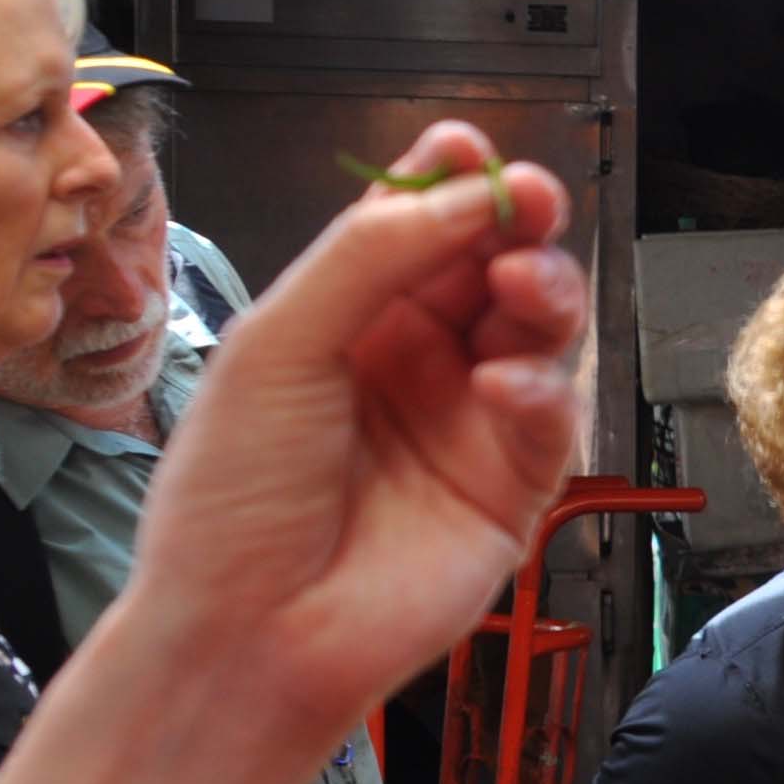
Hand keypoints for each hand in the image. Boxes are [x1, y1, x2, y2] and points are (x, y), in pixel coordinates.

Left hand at [123, 123, 585, 748]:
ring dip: (541, 292)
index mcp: (347, 320)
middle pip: (491, 263)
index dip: (449, 182)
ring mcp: (467, 421)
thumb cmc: (231, 499)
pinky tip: (500, 389)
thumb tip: (464, 192)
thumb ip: (369, 257)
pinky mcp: (514, 488)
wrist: (247, 633)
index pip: (415, 227)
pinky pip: (553, 416)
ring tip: (521, 287)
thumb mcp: (276, 345)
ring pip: (538, 329)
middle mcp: (414, 362)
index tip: (470, 150)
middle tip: (528, 200)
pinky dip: (539, 390)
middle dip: (515, 223)